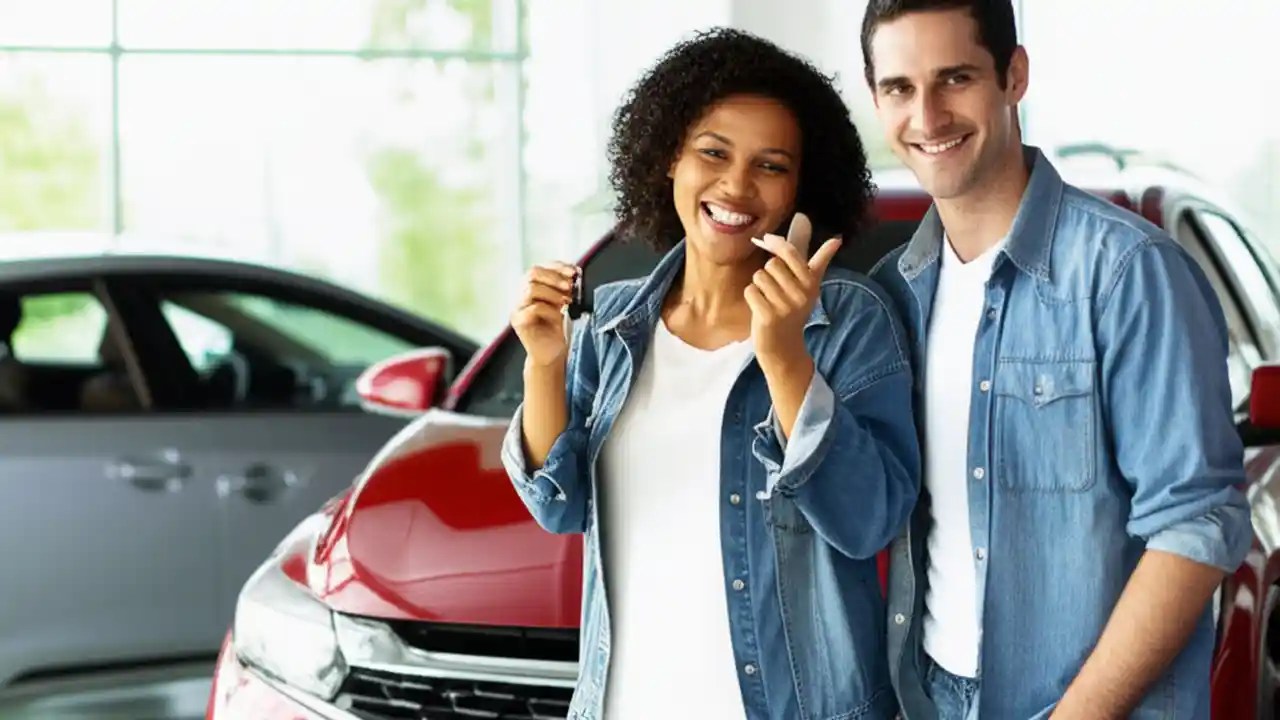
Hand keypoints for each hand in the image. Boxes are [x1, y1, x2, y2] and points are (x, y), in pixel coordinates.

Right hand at [512, 261, 577, 366]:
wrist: (551, 354)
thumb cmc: (556, 330)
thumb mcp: (563, 304)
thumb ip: (564, 289)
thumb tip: (575, 274)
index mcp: (531, 288)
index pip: (540, 268)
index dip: (557, 267)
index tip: (574, 271)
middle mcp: (521, 296)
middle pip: (532, 274)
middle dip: (554, 277)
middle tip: (570, 286)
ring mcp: (518, 308)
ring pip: (531, 289)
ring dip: (552, 293)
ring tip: (565, 301)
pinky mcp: (519, 322)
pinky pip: (533, 308)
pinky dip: (550, 309)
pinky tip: (558, 315)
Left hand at [745, 213, 841, 366]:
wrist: (783, 346)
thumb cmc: (792, 310)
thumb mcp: (808, 286)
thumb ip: (817, 260)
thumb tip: (837, 239)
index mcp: (811, 283)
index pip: (791, 253)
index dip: (777, 244)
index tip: (768, 239)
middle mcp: (801, 294)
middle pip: (771, 264)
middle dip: (768, 274)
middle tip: (775, 291)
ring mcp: (785, 305)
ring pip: (759, 276)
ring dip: (759, 287)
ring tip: (768, 300)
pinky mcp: (768, 315)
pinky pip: (751, 291)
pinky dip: (751, 297)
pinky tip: (760, 308)